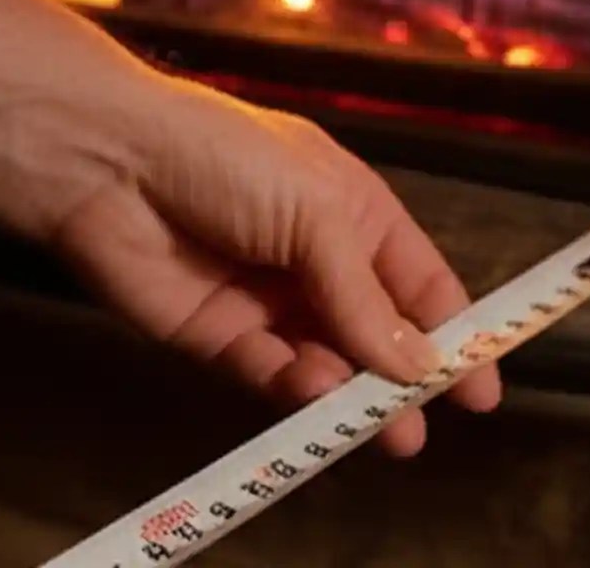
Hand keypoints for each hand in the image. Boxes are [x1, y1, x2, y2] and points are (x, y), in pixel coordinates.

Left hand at [52, 76, 501, 457]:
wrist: (109, 162)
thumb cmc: (224, 159)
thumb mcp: (316, 213)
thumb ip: (364, 294)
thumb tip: (420, 364)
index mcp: (352, 213)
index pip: (418, 282)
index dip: (454, 334)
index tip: (481, 389)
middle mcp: (313, 260)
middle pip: (372, 332)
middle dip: (398, 381)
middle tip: (416, 430)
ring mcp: (265, 299)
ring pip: (323, 360)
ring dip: (348, 393)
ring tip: (374, 424)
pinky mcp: (215, 333)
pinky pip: (266, 370)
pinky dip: (292, 385)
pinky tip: (311, 388)